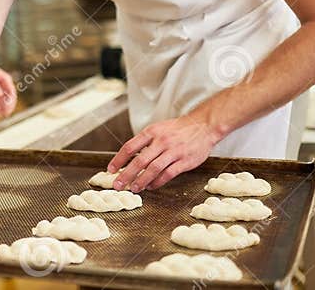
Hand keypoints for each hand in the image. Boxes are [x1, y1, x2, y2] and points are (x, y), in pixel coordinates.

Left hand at [105, 114, 220, 191]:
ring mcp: (173, 151)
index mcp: (152, 132)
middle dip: (126, 174)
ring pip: (153, 169)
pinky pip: (168, 174)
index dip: (118, 160)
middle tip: (118, 185)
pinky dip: (157, 182)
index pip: (130, 147)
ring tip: (133, 188)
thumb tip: (130, 157)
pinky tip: (150, 187)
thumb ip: (146, 141)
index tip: (111, 170)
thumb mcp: (159, 128)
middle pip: (139, 160)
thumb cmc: (178, 129)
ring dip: (141, 181)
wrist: (203, 126)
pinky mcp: (184, 161)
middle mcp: (161, 141)